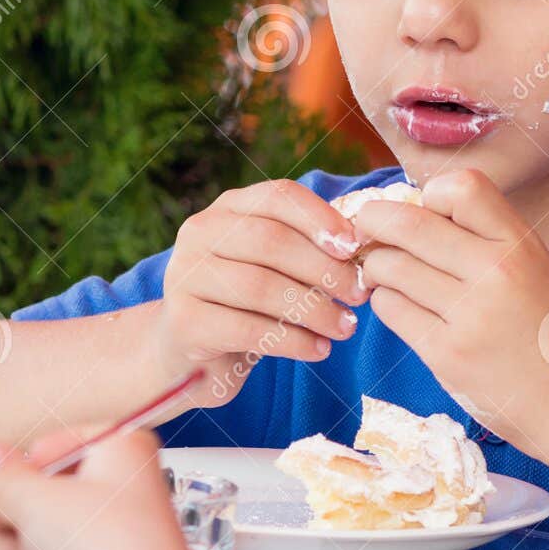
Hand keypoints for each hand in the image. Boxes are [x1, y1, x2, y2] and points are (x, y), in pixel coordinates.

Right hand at [153, 180, 367, 402]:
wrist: (190, 353)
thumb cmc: (246, 304)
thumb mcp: (272, 268)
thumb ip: (306, 250)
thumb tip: (364, 249)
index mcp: (227, 210)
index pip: (277, 196)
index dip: (320, 218)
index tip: (354, 247)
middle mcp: (200, 233)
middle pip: (270, 241)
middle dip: (323, 268)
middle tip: (359, 295)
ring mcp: (185, 276)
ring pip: (260, 286)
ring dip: (314, 309)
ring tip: (346, 327)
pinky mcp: (183, 321)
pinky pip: (248, 328)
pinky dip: (293, 341)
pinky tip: (319, 350)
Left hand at [354, 168, 548, 435]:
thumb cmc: (541, 324)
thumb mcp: (528, 263)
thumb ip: (477, 233)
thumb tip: (401, 207)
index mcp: (519, 242)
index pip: (459, 187)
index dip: (430, 196)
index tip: (426, 214)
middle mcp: (495, 272)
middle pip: (406, 224)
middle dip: (373, 222)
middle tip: (366, 230)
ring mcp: (469, 315)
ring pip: (387, 266)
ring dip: (376, 268)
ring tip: (387, 275)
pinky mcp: (446, 354)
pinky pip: (389, 308)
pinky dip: (384, 301)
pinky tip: (401, 306)